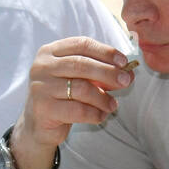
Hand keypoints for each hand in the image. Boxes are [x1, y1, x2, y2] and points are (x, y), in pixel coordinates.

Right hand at [10, 37, 133, 168]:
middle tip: (126, 81)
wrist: (39, 124)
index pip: (82, 44)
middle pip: (82, 64)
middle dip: (108, 72)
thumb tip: (129, 73)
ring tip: (113, 105)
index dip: (105, 52)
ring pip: (81, 88)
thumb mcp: (80, 79)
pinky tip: (101, 116)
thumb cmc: (63, 96)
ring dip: (103, 98)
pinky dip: (95, 114)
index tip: (123, 61)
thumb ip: (101, 73)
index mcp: (50, 52)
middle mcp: (42, 66)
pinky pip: (78, 110)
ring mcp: (41, 87)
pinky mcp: (44, 109)